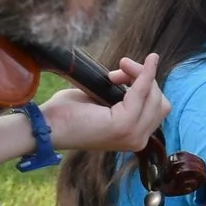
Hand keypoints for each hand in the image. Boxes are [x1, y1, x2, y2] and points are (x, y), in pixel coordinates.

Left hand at [41, 53, 168, 154]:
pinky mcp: (124, 125)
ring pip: (154, 97)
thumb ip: (123, 95)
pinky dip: (141, 76)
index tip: (132, 67)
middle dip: (145, 79)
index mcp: (133, 136)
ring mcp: (133, 135)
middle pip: (160, 101)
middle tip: (119, 71)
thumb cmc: (68, 115)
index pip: (157, 107)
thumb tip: (138, 74)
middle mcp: (138, 139)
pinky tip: (130, 66)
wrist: (46, 127)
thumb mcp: (101, 103)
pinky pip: (141, 93)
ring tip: (115, 73)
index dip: (148, 84)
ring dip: (140, 76)